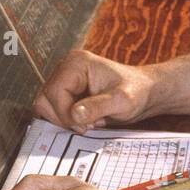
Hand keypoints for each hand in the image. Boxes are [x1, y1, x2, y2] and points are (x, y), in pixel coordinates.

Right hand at [33, 48, 159, 131]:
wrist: (144, 92)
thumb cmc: (137, 92)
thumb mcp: (122, 102)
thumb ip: (98, 107)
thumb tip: (74, 114)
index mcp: (77, 63)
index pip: (54, 91)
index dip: (65, 113)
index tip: (85, 125)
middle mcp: (66, 67)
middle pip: (45, 99)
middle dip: (63, 117)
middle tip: (86, 126)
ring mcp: (64, 79)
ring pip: (45, 106)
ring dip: (63, 120)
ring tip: (86, 123)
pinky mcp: (65, 91)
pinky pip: (52, 109)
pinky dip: (64, 120)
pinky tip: (83, 121)